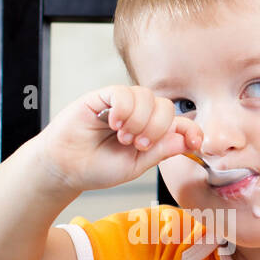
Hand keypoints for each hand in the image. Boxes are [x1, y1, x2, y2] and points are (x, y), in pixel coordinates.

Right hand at [38, 84, 202, 192]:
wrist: (64, 168)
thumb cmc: (96, 168)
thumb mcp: (134, 166)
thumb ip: (159, 152)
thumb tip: (184, 139)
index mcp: (151, 134)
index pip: (179, 123)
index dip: (191, 129)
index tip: (195, 142)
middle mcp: (139, 115)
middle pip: (166, 107)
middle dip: (158, 128)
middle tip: (139, 145)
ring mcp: (121, 105)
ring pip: (146, 96)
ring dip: (139, 119)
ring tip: (122, 137)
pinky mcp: (103, 97)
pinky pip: (123, 92)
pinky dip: (123, 108)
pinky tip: (114, 123)